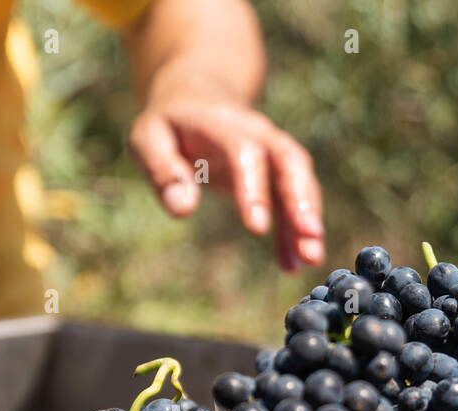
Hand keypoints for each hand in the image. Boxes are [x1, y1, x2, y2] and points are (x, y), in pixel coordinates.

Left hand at [130, 93, 323, 272]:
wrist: (195, 98)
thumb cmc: (167, 125)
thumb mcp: (147, 139)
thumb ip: (161, 170)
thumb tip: (183, 208)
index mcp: (221, 123)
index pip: (245, 151)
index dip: (254, 188)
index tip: (257, 229)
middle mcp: (257, 133)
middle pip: (289, 160)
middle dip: (302, 199)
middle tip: (309, 237)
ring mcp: (271, 151)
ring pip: (299, 181)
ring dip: (308, 219)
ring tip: (311, 259)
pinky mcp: (275, 174)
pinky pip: (291, 202)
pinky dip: (293, 232)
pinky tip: (291, 264)